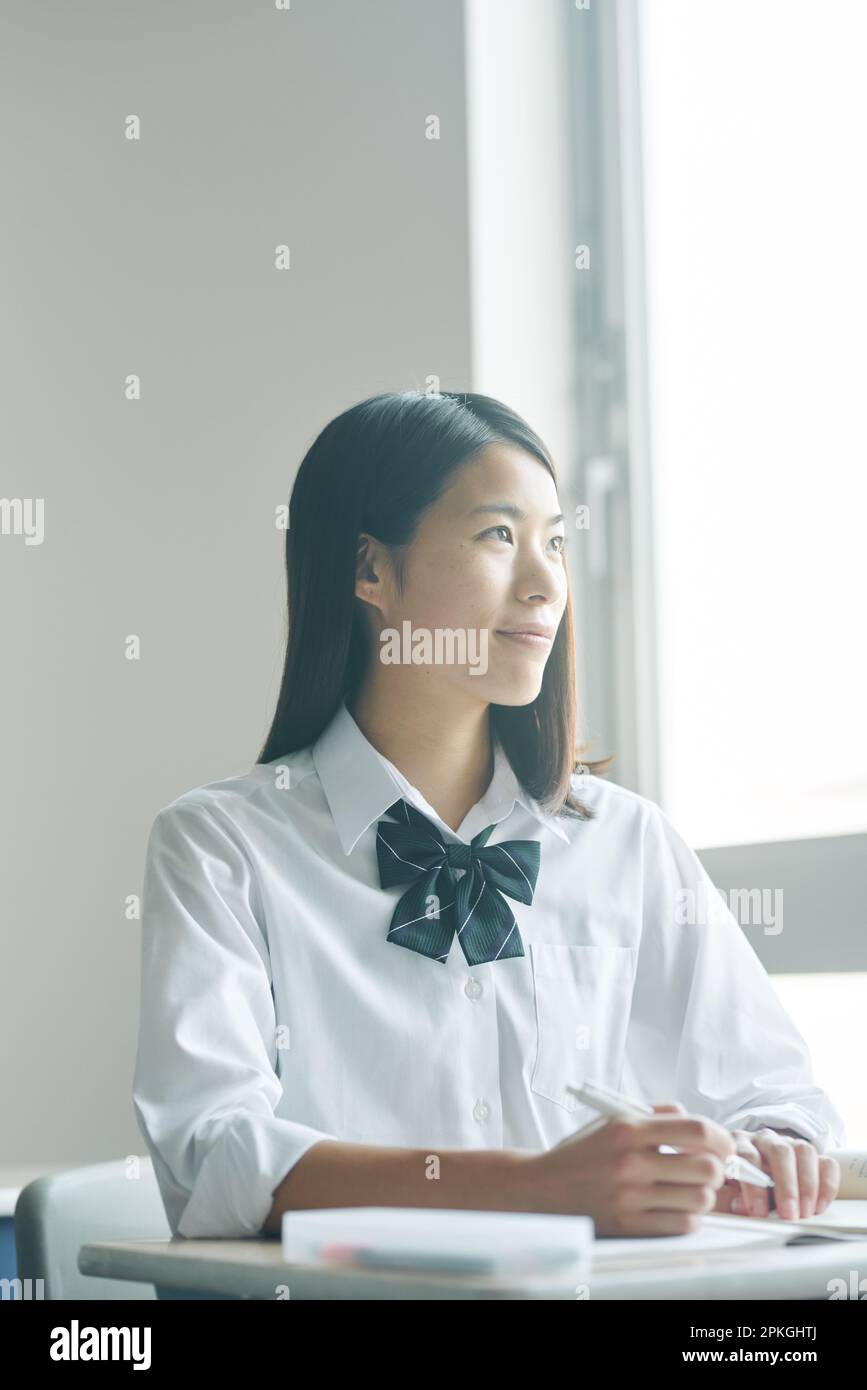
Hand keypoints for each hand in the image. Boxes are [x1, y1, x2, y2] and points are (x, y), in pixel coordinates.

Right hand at [538, 1100, 734, 1235]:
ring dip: (703, 1196)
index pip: (696, 1130)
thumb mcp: (612, 1122)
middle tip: (708, 1170)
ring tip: (690, 1190)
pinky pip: (682, 1224)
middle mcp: (630, 1161)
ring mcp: (629, 1196)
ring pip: (699, 1199)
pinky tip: (676, 1209)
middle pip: (706, 1167)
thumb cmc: (582, 1153)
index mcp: (628, 1129)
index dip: (722, 1138)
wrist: (541, 1187)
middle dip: (716, 1170)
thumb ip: (655, 1116)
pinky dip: (688, 1218)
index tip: (724, 1146)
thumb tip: (694, 1120)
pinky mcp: (628, 1226)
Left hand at [711, 1127, 840, 1219]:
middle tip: (788, 1214)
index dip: (754, 1186)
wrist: (750, 1172)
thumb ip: (728, 1198)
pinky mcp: (810, 1155)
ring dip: (808, 1185)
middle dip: (786, 1186)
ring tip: (805, 1213)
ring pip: (804, 1151)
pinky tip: (819, 1205)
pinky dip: (827, 1184)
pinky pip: (826, 1162)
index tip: (758, 1212)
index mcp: (739, 1143)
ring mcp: (789, 1143)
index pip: (747, 1156)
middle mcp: (764, 1139)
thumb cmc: (735, 1185)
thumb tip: (740, 1206)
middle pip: (780, 1152)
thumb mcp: (724, 1191)